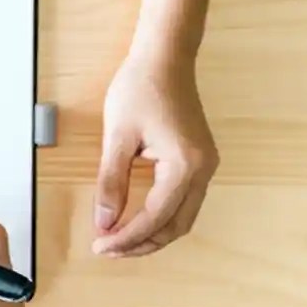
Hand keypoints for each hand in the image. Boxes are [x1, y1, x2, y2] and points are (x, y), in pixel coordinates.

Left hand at [92, 52, 218, 256]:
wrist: (164, 58)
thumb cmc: (140, 88)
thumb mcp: (117, 136)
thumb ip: (111, 182)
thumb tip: (103, 222)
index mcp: (185, 165)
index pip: (155, 218)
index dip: (126, 238)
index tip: (100, 247)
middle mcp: (204, 170)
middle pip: (176, 226)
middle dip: (142, 243)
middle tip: (108, 249)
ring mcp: (206, 166)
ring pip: (183, 217)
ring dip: (153, 233)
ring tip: (119, 239)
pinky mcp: (200, 161)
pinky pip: (184, 201)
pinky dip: (162, 217)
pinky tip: (136, 219)